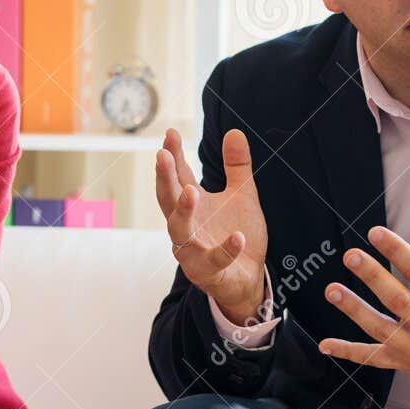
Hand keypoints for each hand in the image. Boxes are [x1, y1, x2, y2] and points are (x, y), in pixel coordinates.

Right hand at [155, 127, 268, 324]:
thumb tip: (235, 131)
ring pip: (179, 230)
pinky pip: (214, 260)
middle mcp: (185, 226)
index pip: (177, 177)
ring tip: (191, 191)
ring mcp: (192, 250)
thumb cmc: (236, 233)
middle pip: (168, 199)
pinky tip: (238, 236)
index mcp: (191, 205)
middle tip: (163, 155)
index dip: (173, 155)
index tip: (170, 133)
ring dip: (183, 211)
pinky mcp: (208, 272)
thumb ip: (237, 167)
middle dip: (164, 178)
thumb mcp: (241, 195)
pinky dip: (225, 249)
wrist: (246, 277)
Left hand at [319, 207, 409, 370]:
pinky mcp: (406, 363)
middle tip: (350, 256)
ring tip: (332, 290)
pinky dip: (349, 352)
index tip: (375, 233)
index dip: (396, 251)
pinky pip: (373, 358)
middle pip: (396, 298)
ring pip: (379, 326)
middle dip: (371, 275)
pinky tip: (326, 344)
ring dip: (353, 309)